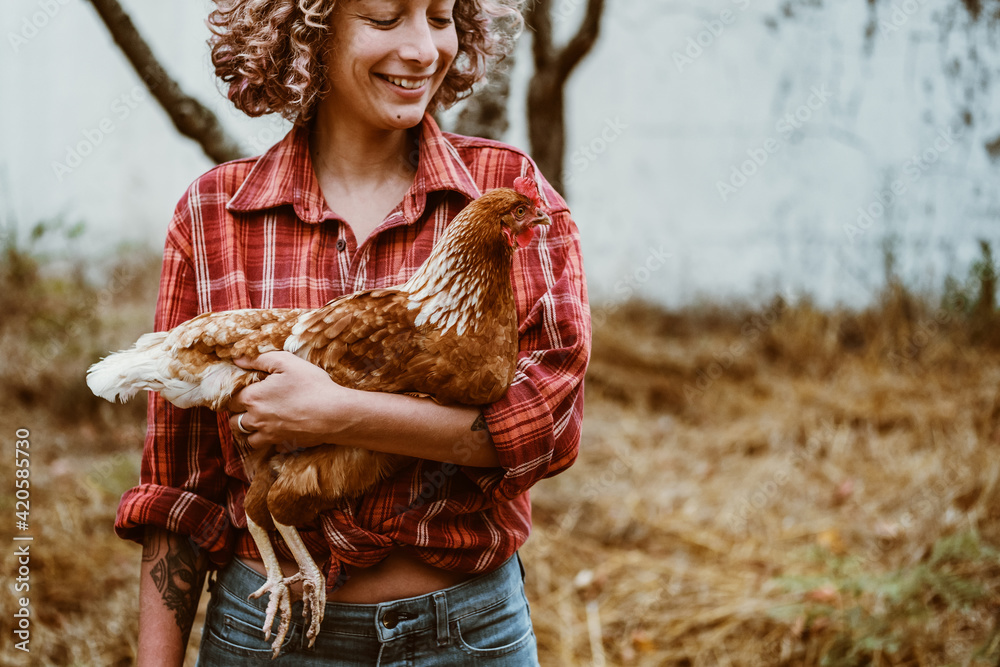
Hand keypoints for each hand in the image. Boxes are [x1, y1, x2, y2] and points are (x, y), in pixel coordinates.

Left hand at [228, 352, 353, 450]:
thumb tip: (237, 359)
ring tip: (258, 420)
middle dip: (238, 413)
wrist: (334, 414)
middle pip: (234, 420)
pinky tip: (276, 431)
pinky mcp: (283, 443)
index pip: (231, 399)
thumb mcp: (287, 362)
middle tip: (251, 405)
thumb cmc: (312, 385)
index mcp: (253, 398)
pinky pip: (267, 446)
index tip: (246, 390)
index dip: (237, 394)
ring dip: (248, 430)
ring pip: (246, 437)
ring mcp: (269, 434)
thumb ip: (259, 359)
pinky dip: (267, 440)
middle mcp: (256, 419)